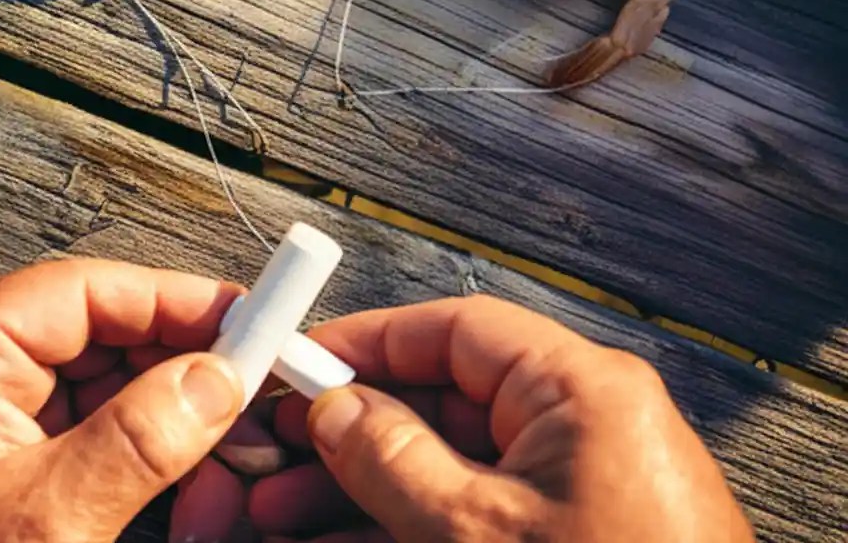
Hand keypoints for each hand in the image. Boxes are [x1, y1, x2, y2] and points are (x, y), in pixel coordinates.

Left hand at [0, 259, 246, 542]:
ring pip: (104, 388)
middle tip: (252, 399)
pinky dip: (142, 457)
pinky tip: (186, 484)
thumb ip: (140, 440)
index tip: (249, 319)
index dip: (174, 300)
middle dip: (180, 369)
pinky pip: (87, 435)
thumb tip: (218, 376)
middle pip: (101, 336)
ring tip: (227, 460)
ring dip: (170, 419)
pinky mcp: (0, 463)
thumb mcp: (47, 520)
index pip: (83, 291)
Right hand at [250, 296, 754, 541]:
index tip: (299, 363)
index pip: (455, 333)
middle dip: (348, 435)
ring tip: (278, 518)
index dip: (368, 343)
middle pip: (439, 405)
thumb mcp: (473, 532)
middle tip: (274, 457)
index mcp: (579, 393)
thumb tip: (335, 408)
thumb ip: (394, 461)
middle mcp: (580, 430)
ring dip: (358, 492)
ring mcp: (571, 492)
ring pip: (443, 469)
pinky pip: (467, 518)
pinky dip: (401, 529)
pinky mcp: (561, 540)